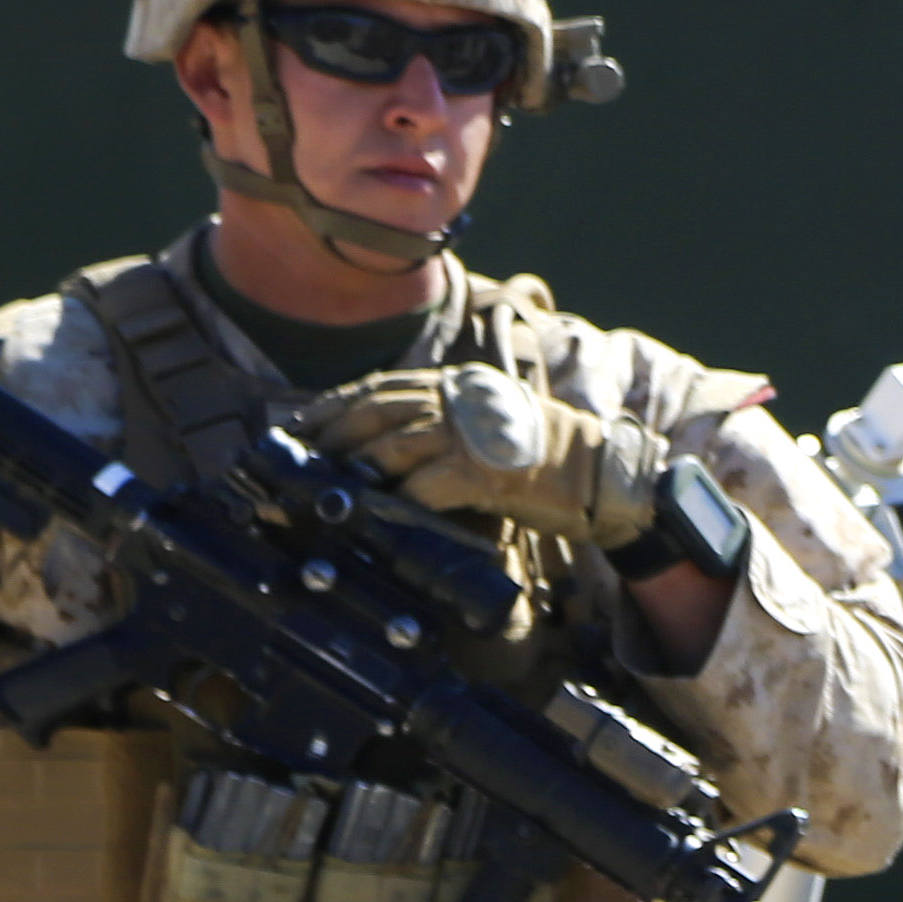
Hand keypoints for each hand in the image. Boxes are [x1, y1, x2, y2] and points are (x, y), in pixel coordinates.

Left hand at [301, 365, 662, 549]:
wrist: (603, 472)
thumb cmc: (548, 455)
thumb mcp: (490, 424)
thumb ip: (448, 427)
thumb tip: (396, 451)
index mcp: (456, 387)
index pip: (380, 387)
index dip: (335, 405)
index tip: (302, 424)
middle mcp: (457, 402)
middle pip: (375, 411)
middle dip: (330, 436)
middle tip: (299, 461)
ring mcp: (469, 435)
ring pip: (391, 445)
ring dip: (353, 468)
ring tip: (324, 491)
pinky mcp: (483, 472)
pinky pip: (426, 485)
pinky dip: (396, 500)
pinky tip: (377, 514)